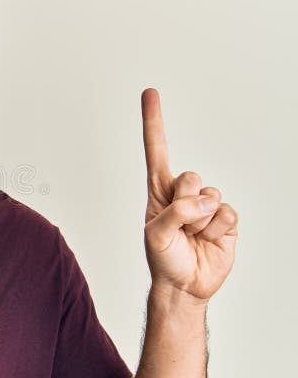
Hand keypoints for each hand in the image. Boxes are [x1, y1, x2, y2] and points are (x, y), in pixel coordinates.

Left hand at [141, 89, 237, 301]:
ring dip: (201, 221)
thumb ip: (173, 213)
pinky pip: (227, 214)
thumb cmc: (163, 258)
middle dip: (184, 203)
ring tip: (192, 237)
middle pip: (190, 177)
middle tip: (179, 226)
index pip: (156, 150)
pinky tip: (208, 241)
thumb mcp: (154, 235)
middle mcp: (184, 194)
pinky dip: (217, 230)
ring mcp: (207, 206)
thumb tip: (204, 201)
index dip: (154, 122)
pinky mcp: (226, 220)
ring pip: (211, 196)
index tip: (150, 92)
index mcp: (160, 191)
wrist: (185, 285)